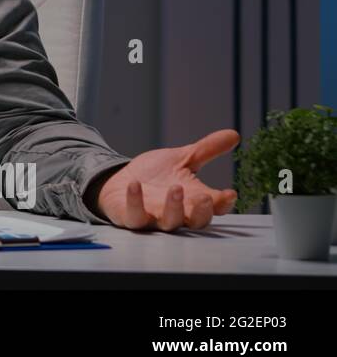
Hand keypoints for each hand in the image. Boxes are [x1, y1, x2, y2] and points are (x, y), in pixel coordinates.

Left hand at [91, 129, 239, 230]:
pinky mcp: (131, 218)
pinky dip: (135, 201)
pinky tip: (135, 184)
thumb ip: (206, 150)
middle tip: (205, 197)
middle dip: (201, 211)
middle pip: (196, 221)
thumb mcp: (182, 159)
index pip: (215, 207)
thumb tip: (234, 134)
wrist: (121, 182)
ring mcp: (154, 217)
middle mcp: (177, 213)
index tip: (230, 194)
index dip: (224, 203)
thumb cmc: (155, 175)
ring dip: (173, 207)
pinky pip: (134, 216)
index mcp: (193, 200)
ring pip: (169, 222)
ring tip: (175, 188)